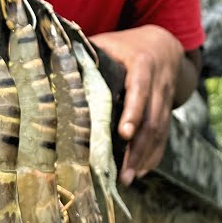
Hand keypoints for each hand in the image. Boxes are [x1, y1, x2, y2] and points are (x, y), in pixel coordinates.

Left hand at [89, 25, 184, 185]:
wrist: (164, 44)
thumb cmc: (125, 45)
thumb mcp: (109, 43)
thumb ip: (87, 56)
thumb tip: (53, 68)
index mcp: (142, 64)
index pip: (139, 90)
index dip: (133, 112)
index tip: (123, 134)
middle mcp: (158, 83)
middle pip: (152, 119)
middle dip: (138, 149)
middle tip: (124, 174)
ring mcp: (166, 99)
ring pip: (160, 131)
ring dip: (146, 157)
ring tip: (129, 179)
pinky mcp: (168, 111)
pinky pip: (164, 135)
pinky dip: (154, 154)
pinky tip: (141, 170)